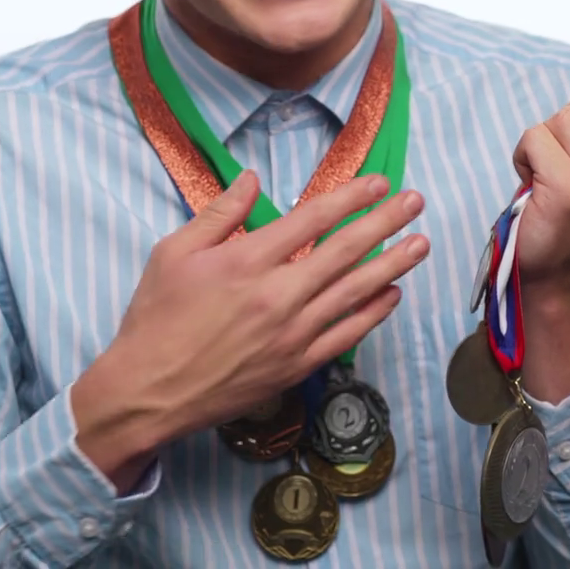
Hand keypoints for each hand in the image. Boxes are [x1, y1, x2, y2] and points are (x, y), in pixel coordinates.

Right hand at [72, 171, 428, 488]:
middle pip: (344, 251)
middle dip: (385, 222)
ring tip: (421, 244)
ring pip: (355, 293)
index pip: (312, 219)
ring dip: (392, 265)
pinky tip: (391, 295)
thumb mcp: (173, 252)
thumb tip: (251, 178)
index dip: (350, 198)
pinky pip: (346, 336)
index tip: (378, 182)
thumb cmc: (155, 318)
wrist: (148, 391)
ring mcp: (292, 334)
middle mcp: (278, 295)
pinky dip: (373, 314)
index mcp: (246, 260)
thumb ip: (219, 214)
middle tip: (415, 201)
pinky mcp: (296, 366)